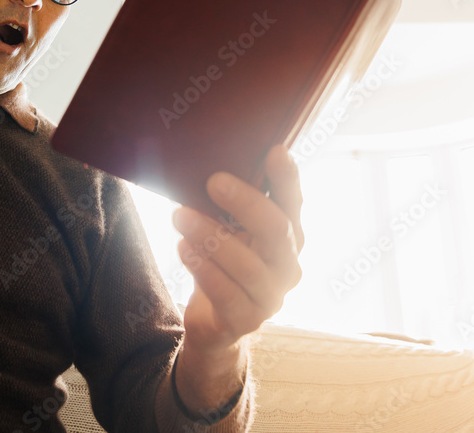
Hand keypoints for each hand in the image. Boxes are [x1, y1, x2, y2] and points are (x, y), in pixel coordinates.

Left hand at [173, 144, 303, 354]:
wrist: (215, 323)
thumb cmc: (223, 264)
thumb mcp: (230, 230)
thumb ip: (231, 205)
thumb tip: (206, 163)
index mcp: (289, 237)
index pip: (293, 203)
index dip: (287, 178)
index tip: (274, 149)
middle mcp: (288, 266)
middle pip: (277, 230)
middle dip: (246, 202)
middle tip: (213, 181)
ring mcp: (271, 297)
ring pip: (247, 265)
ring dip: (211, 236)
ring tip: (180, 215)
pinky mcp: (246, 321)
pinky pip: (226, 294)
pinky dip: (203, 268)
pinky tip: (183, 248)